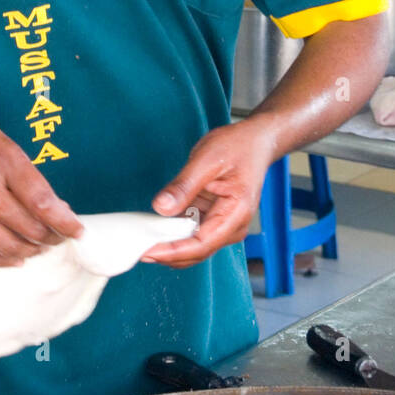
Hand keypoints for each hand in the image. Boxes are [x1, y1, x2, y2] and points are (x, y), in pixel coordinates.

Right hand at [0, 97, 82, 266]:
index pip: (43, 202)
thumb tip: (46, 202)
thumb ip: (21, 169)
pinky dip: (1, 260)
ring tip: (40, 248)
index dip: (65, 222)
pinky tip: (14, 259)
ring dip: (30, 251)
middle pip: (29, 229)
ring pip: (8, 247)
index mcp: (0, 161)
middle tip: (60, 238)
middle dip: (51, 238)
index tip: (78, 230)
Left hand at [143, 117, 278, 267]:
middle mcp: (233, 225)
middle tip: (139, 248)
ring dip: (170, 245)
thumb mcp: (206, 160)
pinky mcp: (216, 219)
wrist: (255, 141)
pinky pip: (194, 233)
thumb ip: (184, 185)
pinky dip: (175, 234)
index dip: (173, 252)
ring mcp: (225, 224)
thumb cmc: (237, 147)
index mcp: (236, 213)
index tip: (149, 252)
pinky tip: (157, 229)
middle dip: (169, 254)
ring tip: (144, 240)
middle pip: (198, 251)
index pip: (202, 244)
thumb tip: (161, 208)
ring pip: (194, 246)